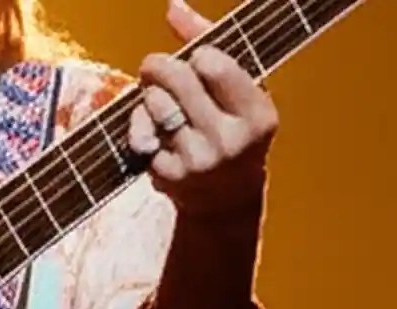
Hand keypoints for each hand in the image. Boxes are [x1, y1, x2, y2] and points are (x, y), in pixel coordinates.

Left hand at [129, 0, 278, 220]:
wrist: (224, 200)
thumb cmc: (231, 128)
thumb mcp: (238, 90)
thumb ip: (207, 42)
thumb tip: (172, 4)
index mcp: (258, 115)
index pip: (212, 63)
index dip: (195, 55)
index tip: (196, 60)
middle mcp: (230, 141)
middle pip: (176, 78)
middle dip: (157, 65)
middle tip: (153, 68)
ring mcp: (197, 161)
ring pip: (152, 104)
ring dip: (147, 98)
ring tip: (159, 105)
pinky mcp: (167, 176)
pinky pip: (138, 133)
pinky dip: (139, 127)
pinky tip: (154, 135)